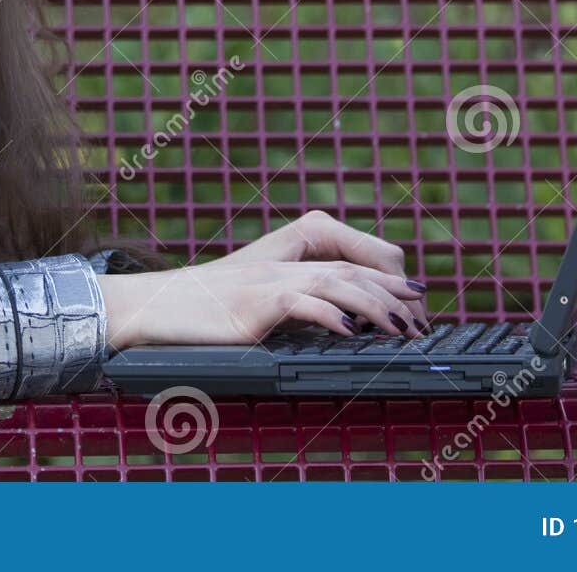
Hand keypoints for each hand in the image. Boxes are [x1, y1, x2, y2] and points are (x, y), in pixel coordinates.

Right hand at [96, 211, 429, 350]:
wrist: (154, 306)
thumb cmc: (207, 303)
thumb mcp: (262, 291)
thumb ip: (303, 292)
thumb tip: (354, 318)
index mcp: (289, 242)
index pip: (357, 248)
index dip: (391, 275)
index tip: (413, 302)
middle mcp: (284, 254)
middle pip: (356, 264)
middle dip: (397, 293)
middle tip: (422, 322)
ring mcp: (270, 275)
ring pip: (339, 279)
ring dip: (379, 306)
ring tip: (405, 329)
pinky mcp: (255, 301)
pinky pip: (304, 300)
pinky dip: (333, 315)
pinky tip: (353, 333)